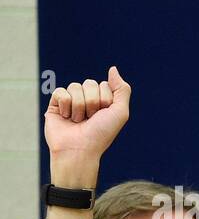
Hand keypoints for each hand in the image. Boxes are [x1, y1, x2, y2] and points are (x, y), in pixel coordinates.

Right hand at [45, 65, 130, 186]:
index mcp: (103, 101)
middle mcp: (87, 100)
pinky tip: (66, 117)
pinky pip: (60, 91)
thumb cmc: (102, 134)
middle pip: (89, 83)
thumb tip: (113, 68)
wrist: (80, 149)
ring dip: (79, 106)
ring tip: (78, 121)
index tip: (103, 116)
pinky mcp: (55, 104)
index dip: (105, 100)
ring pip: (75, 86)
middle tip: (91, 119)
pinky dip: (66, 105)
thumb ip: (122, 89)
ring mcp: (71, 101)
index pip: (104, 85)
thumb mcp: (120, 112)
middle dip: (92, 102)